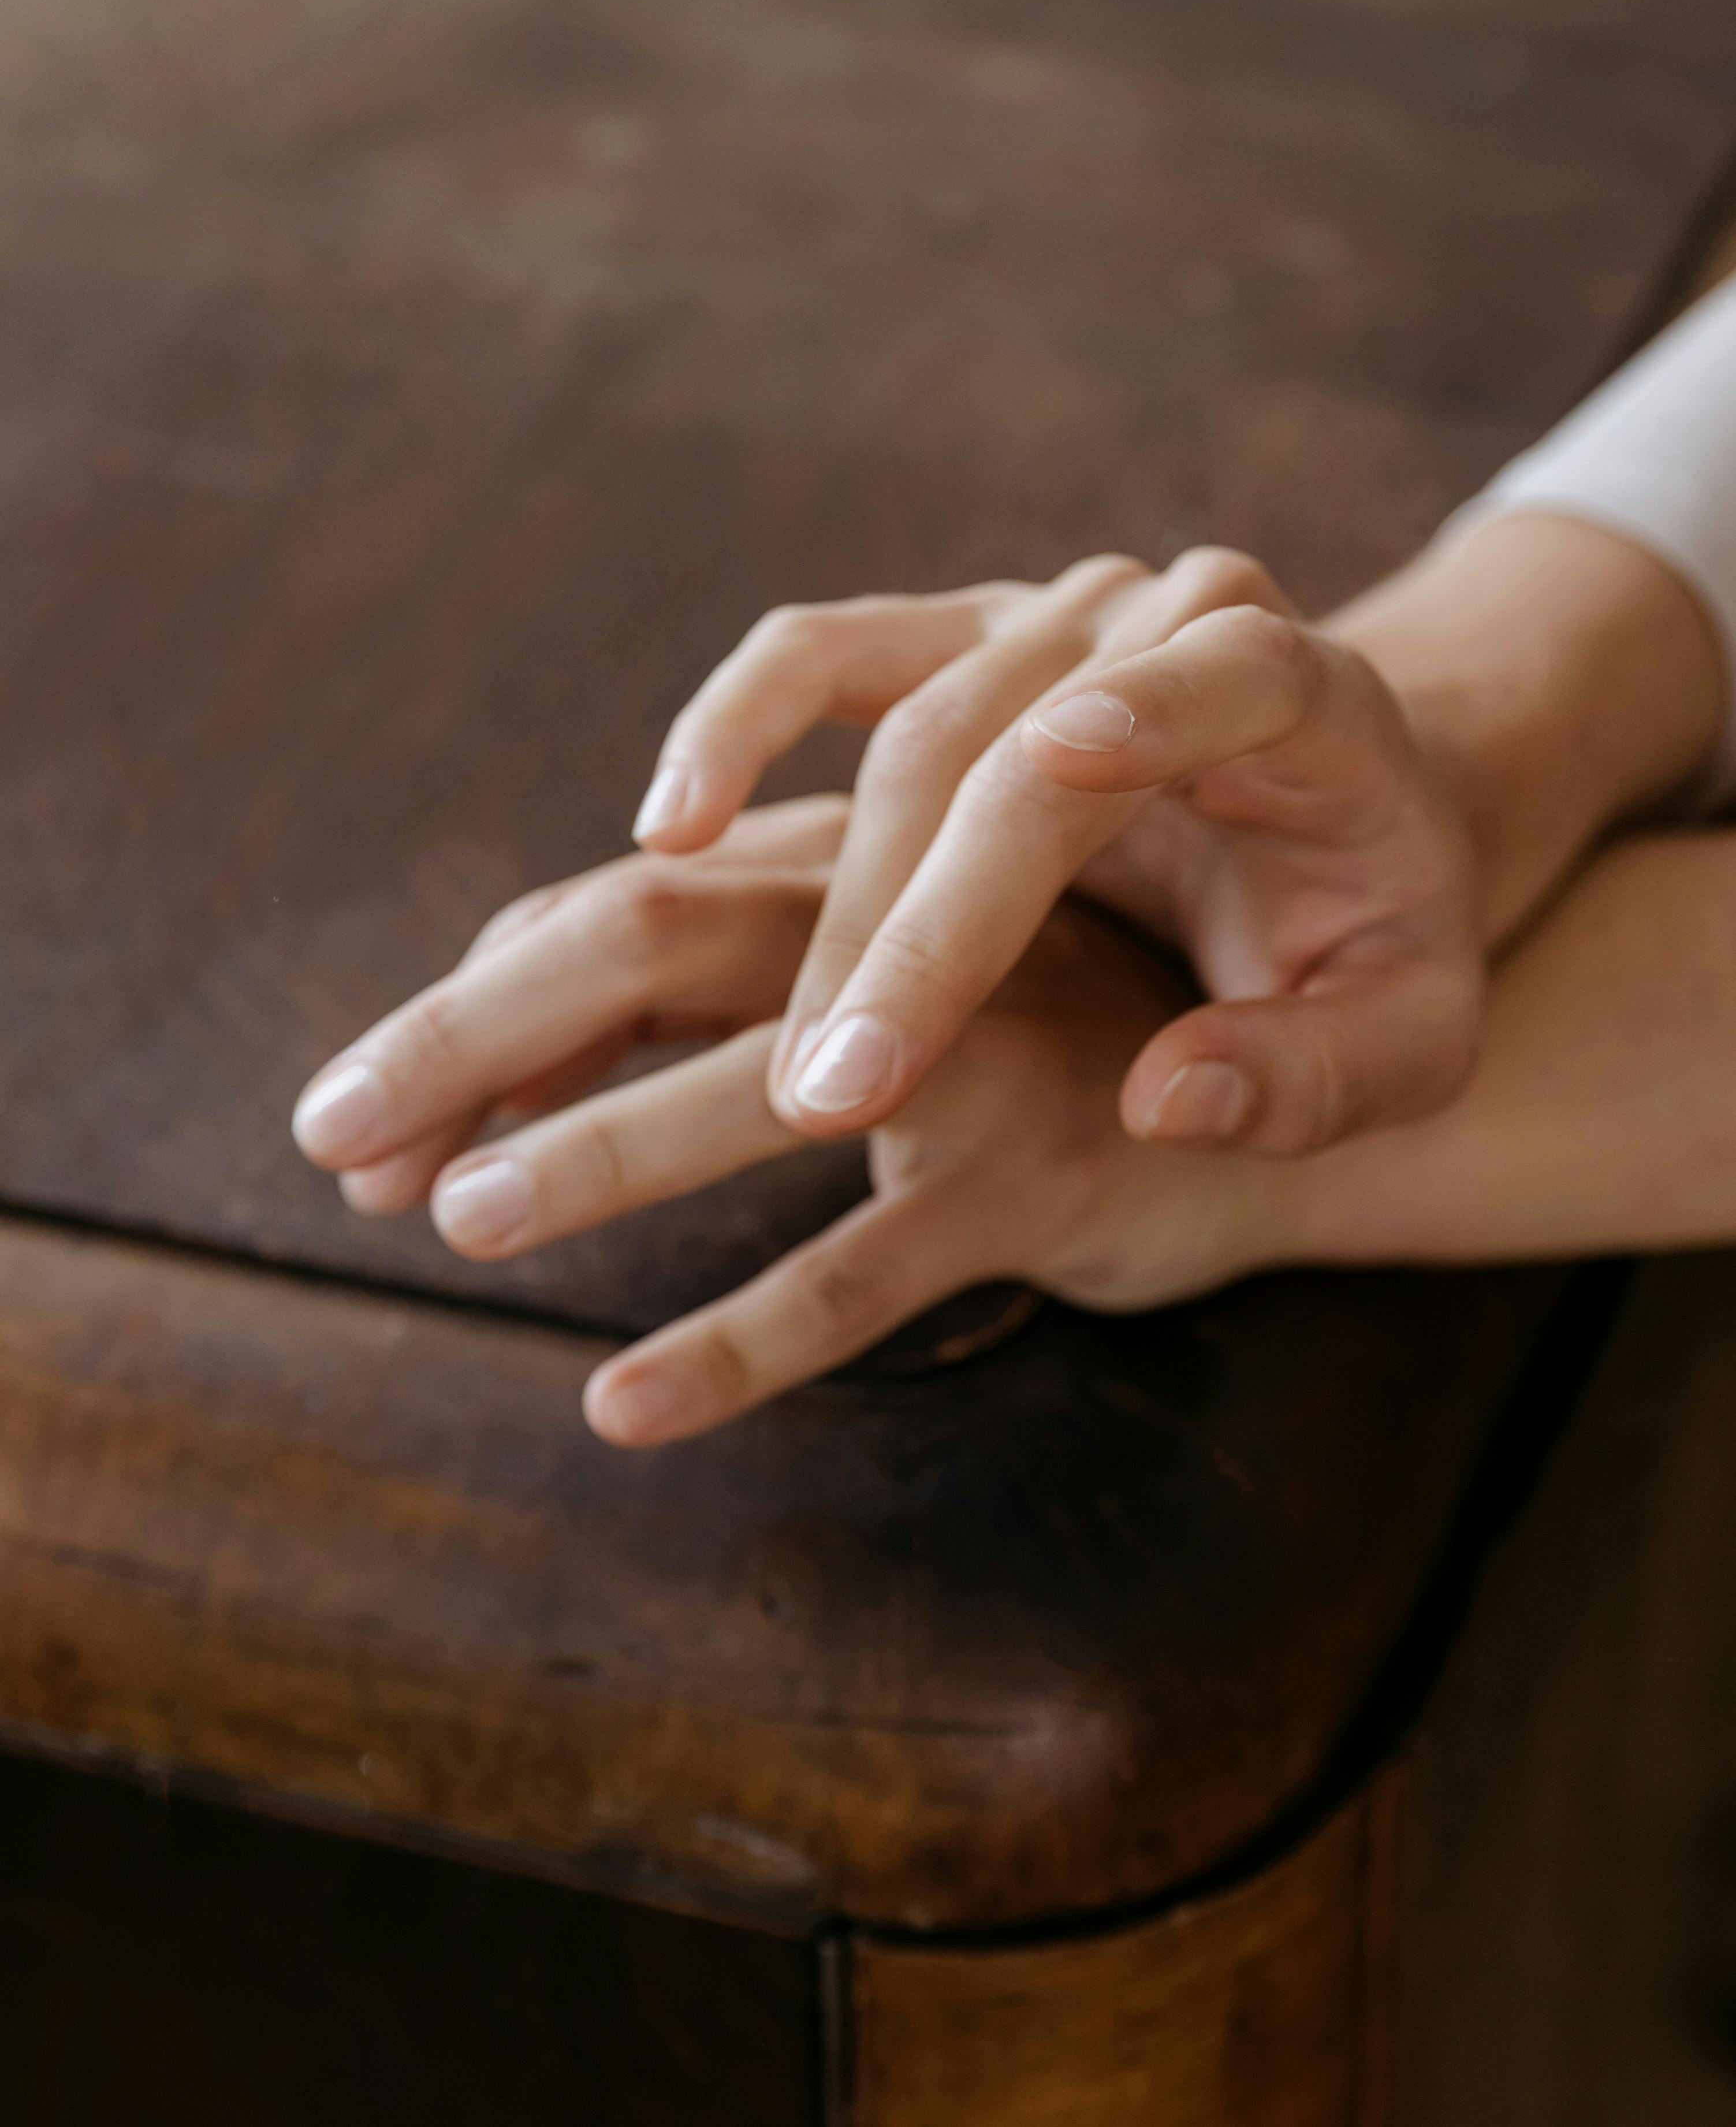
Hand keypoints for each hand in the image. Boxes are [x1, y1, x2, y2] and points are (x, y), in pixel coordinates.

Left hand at [291, 809, 1284, 1443]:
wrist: (1269, 1063)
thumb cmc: (1026, 1022)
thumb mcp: (869, 976)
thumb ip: (706, 994)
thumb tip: (473, 1073)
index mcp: (830, 882)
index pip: (609, 915)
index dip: (472, 1012)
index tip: (362, 1130)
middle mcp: (885, 946)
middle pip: (645, 944)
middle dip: (473, 1034)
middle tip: (333, 1140)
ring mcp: (964, 1066)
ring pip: (757, 1096)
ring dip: (599, 1150)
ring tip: (459, 1222)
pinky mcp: (1030, 1186)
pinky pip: (869, 1274)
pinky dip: (743, 1337)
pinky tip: (625, 1405)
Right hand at [632, 549, 1481, 1157]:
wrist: (1341, 811)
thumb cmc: (1377, 935)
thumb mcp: (1413, 1039)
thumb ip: (1317, 1078)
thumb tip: (1165, 1102)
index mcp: (1303, 690)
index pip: (1218, 677)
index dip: (1139, 714)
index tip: (1051, 767)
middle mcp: (1162, 618)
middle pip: (1013, 749)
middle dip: (916, 932)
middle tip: (840, 1101)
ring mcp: (1043, 617)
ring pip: (901, 726)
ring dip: (830, 903)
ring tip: (793, 1064)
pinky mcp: (947, 641)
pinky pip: (813, 659)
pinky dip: (732, 728)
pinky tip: (669, 830)